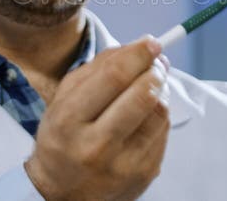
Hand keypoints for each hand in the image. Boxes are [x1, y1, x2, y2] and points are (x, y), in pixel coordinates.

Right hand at [24, 36, 169, 200]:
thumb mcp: (63, 101)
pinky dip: (160, 114)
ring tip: (151, 85)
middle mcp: (95, 144)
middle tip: (156, 61)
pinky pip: (164, 131)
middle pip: (142, 94)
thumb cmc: (63, 139)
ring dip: (160, 90)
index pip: (114, 76)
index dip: (138, 53)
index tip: (152, 42)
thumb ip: (96, 69)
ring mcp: (123, 163)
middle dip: (155, 69)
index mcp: (69, 120)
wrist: (62, 196)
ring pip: (159, 111)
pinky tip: (148, 112)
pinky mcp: (145, 173)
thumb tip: (136, 47)